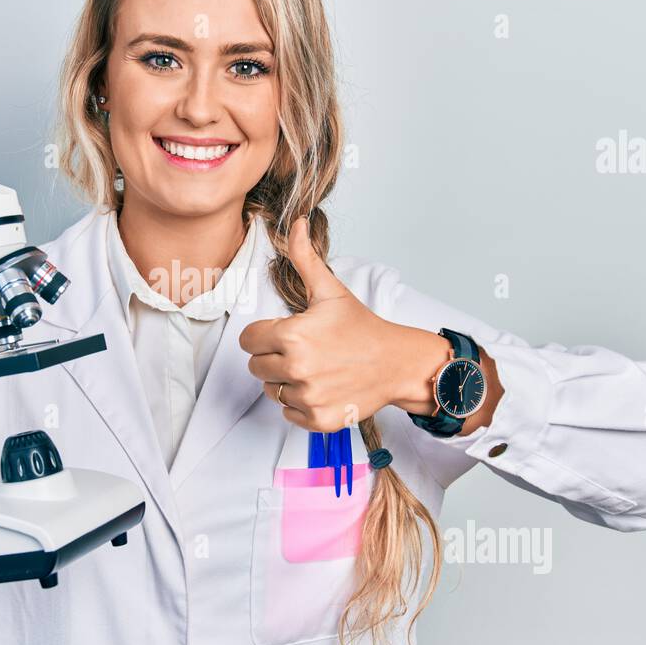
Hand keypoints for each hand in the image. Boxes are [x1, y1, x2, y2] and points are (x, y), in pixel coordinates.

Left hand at [239, 217, 448, 431]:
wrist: (397, 363)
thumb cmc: (363, 328)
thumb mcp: (330, 291)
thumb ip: (304, 259)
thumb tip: (296, 224)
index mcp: (293, 335)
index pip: (248, 340)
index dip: (263, 335)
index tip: (285, 333)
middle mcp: (297, 368)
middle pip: (256, 366)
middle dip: (273, 358)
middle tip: (302, 351)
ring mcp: (308, 397)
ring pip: (271, 390)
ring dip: (286, 381)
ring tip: (314, 369)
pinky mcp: (318, 420)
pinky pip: (288, 413)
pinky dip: (300, 404)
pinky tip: (321, 388)